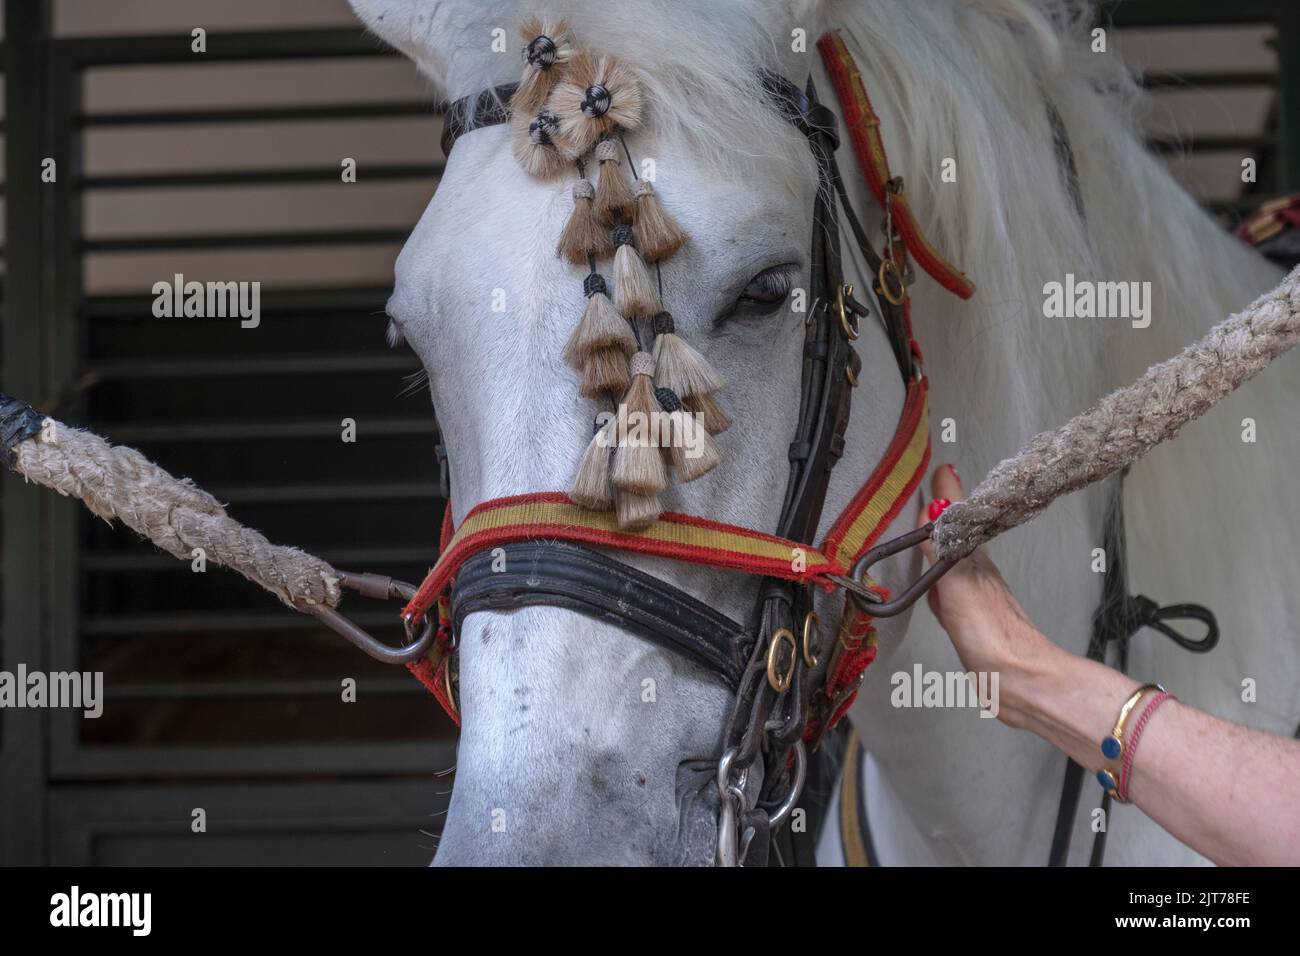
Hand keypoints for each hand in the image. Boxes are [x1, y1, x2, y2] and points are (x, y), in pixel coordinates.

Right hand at [916, 464, 1048, 680]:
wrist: (1018, 681)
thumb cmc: (993, 633)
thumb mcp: (959, 582)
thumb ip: (942, 547)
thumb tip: (932, 507)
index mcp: (974, 562)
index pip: (956, 519)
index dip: (947, 495)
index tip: (942, 470)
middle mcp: (975, 576)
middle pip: (956, 537)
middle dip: (945, 514)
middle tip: (937, 490)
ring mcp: (973, 600)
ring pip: (953, 562)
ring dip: (943, 544)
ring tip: (932, 531)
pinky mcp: (968, 625)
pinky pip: (947, 591)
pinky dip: (938, 579)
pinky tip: (934, 587)